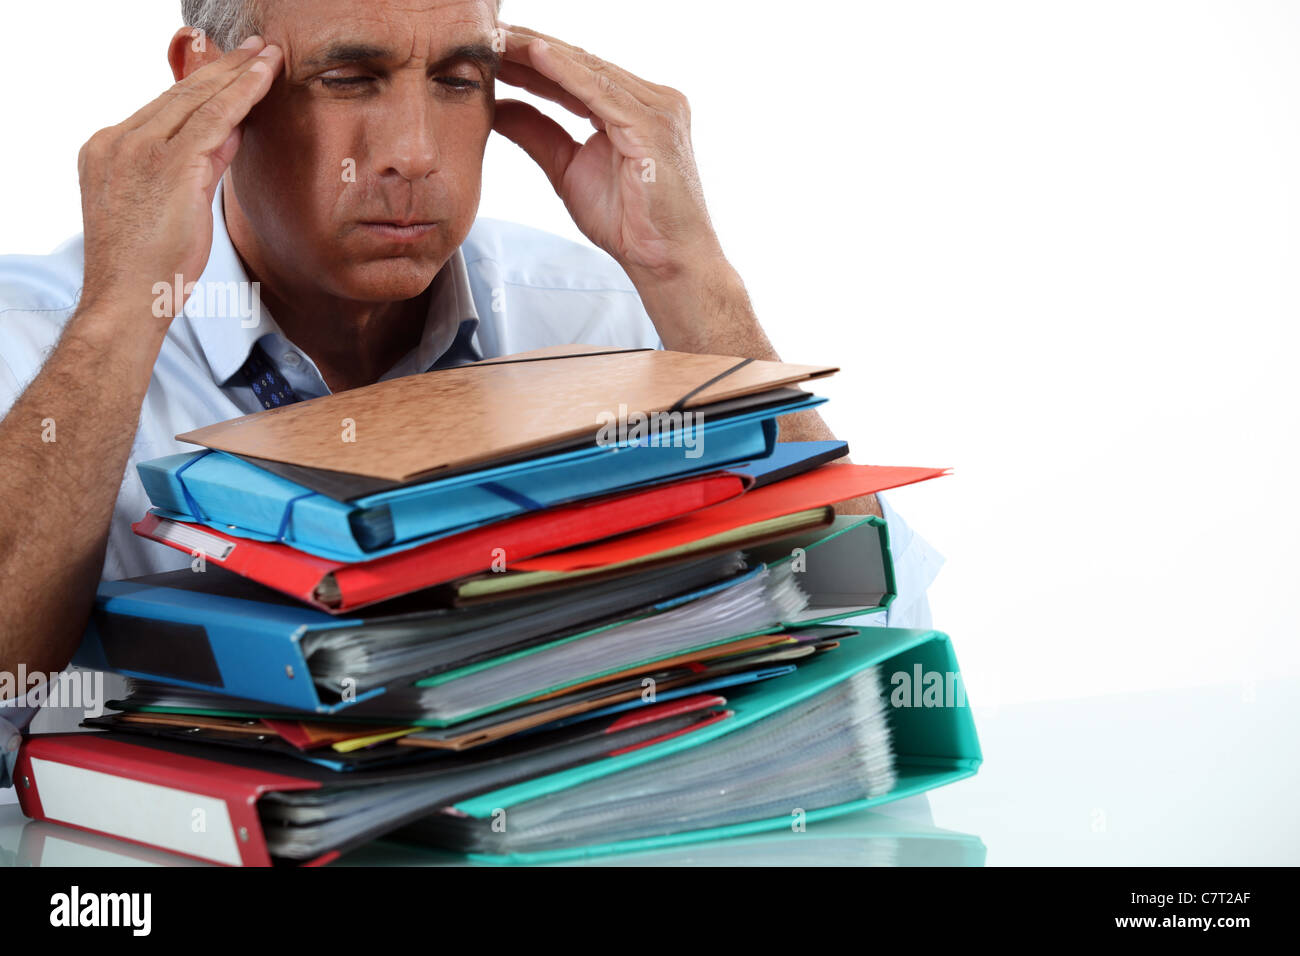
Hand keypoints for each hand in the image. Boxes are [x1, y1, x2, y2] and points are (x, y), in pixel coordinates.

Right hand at [76, 37, 283, 328]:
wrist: (127, 298)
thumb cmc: (148, 267)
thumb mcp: (169, 206)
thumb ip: (196, 165)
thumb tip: (227, 134)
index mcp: (110, 149)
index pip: (164, 107)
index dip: (202, 86)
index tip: (230, 69)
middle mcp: (120, 140)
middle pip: (180, 93)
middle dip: (223, 68)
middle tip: (257, 50)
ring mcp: (140, 149)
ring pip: (199, 99)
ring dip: (239, 73)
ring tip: (269, 56)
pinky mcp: (170, 164)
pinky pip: (214, 117)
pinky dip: (242, 94)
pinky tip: (264, 79)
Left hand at [492, 24, 724, 284]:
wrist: (666, 262)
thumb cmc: (630, 225)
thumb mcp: (568, 170)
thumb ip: (538, 135)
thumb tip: (499, 109)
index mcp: (634, 108)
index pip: (576, 73)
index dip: (532, 61)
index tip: (491, 50)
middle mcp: (651, 99)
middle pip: (581, 63)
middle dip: (531, 48)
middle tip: (487, 34)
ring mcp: (656, 108)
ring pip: (587, 70)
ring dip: (539, 52)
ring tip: (499, 39)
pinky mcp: (652, 125)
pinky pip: (600, 92)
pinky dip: (565, 71)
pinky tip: (534, 54)